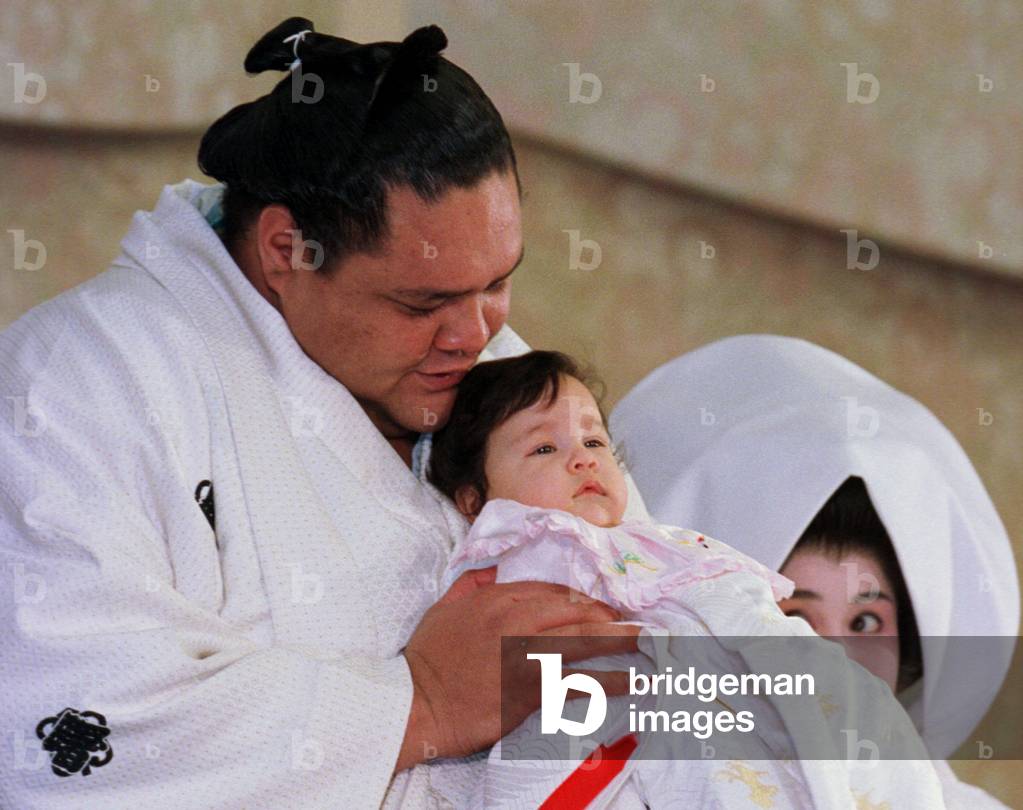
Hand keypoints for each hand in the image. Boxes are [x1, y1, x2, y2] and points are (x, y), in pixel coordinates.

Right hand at [394, 567, 638, 771]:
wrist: (417, 702)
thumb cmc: (428, 656)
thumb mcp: (445, 606)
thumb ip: (473, 583)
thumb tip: (495, 569)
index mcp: (498, 598)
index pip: (550, 590)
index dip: (580, 597)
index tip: (599, 605)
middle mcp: (517, 621)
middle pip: (575, 609)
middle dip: (608, 613)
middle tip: (633, 620)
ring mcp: (527, 655)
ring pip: (585, 640)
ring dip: (621, 639)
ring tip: (649, 640)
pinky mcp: (532, 690)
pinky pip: (580, 683)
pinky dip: (610, 681)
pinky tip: (633, 681)